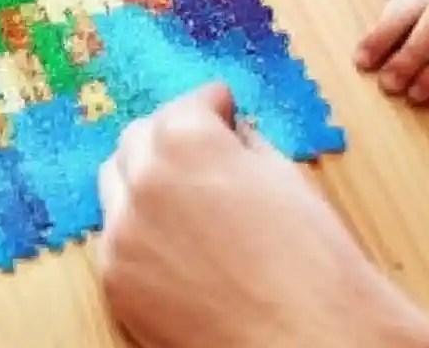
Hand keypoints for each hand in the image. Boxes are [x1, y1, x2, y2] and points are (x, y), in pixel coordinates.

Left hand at [98, 84, 428, 347]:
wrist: (305, 342)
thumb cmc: (311, 264)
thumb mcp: (287, 178)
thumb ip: (245, 147)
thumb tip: (230, 138)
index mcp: (188, 143)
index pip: (188, 104)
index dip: (212, 106)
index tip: (220, 109)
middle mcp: (144, 180)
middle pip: (140, 139)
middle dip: (170, 138)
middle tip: (200, 153)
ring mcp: (123, 232)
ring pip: (117, 186)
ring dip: (147, 182)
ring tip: (186, 202)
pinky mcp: (116, 279)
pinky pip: (117, 238)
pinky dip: (140, 233)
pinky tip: (177, 246)